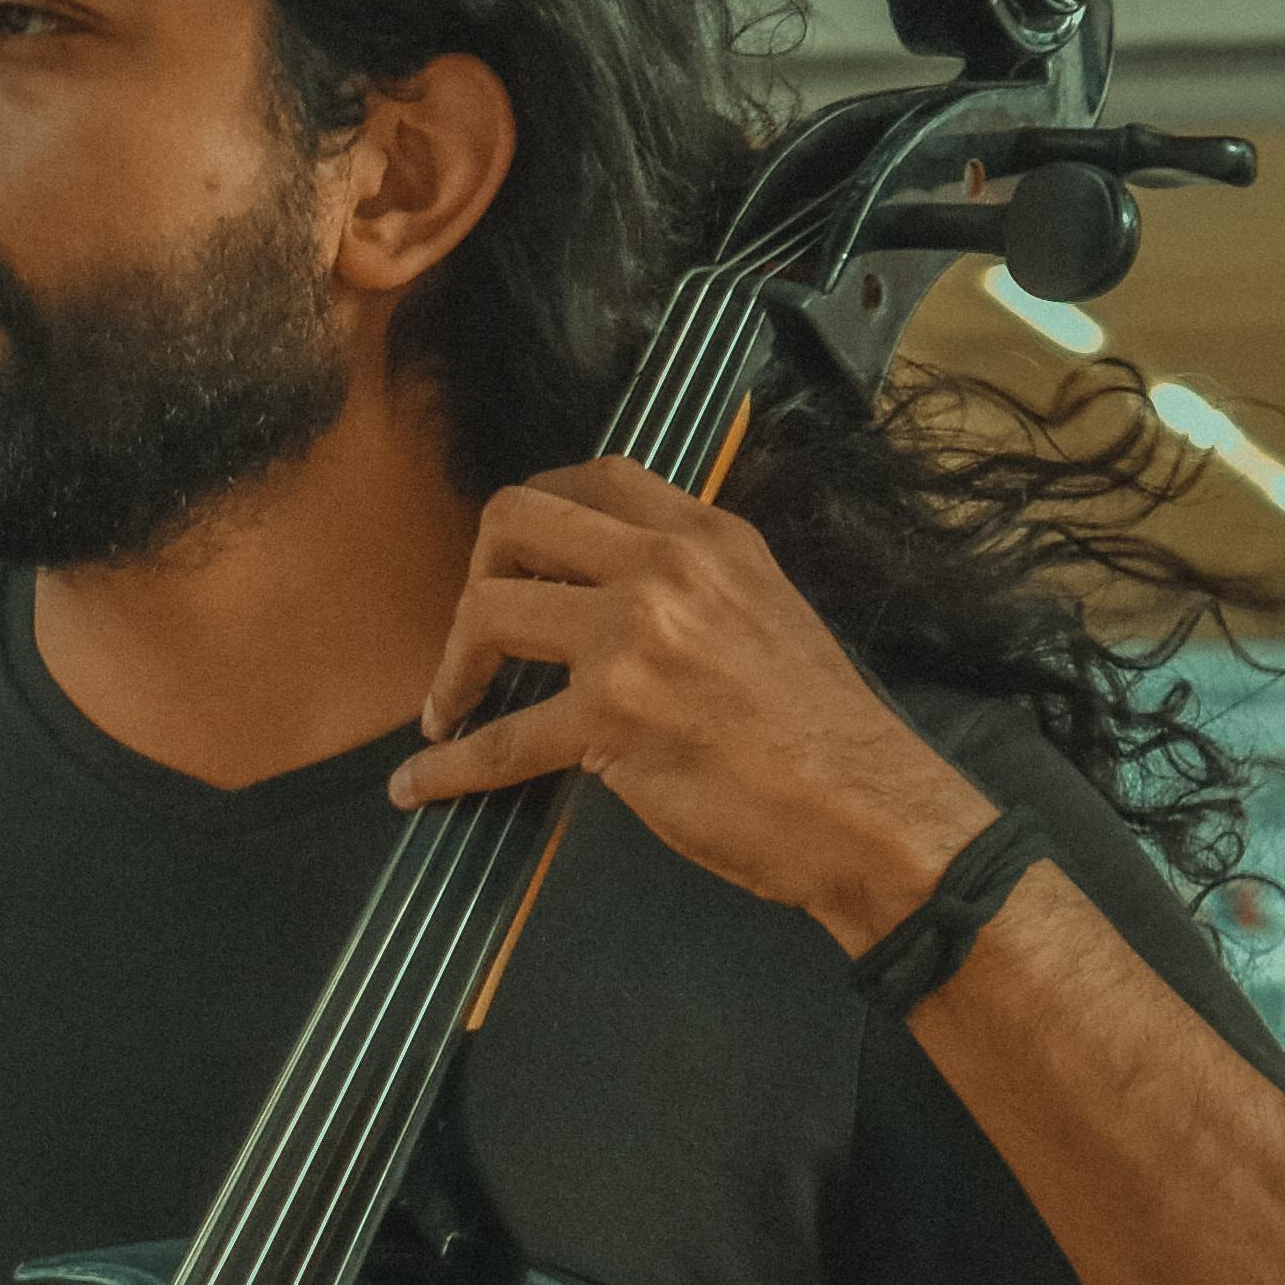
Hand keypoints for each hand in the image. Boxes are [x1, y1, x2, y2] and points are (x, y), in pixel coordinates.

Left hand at [392, 457, 1002, 953]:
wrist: (865, 808)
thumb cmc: (819, 729)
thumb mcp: (765, 609)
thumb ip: (692, 585)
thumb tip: (609, 595)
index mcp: (707, 535)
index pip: (591, 477)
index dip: (532, 519)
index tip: (511, 566)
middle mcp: (667, 566)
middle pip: (515, 518)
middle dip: (474, 576)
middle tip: (476, 636)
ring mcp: (635, 636)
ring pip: (488, 612)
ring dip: (452, 667)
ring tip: (450, 711)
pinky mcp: (613, 717)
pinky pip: (498, 739)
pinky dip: (446, 768)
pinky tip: (419, 785)